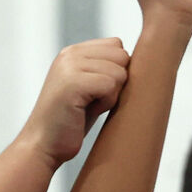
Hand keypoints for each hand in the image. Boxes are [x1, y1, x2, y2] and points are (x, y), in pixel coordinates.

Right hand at [19, 38, 130, 167]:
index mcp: (74, 52)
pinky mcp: (72, 82)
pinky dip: (105, 103)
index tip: (95, 90)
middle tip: (91, 100)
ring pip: (120, 72)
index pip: (117, 46)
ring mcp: (70, 66)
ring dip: (110, 95)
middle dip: (116, 82)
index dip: (116, 70)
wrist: (44, 145)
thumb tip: (147, 59)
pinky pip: (111, 85)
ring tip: (86, 106)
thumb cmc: (72, 120)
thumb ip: (107, 67)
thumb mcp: (90, 86)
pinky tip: (84, 110)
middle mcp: (70, 54)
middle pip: (122, 56)